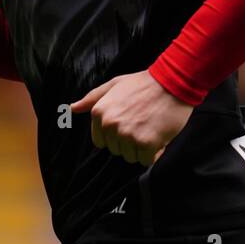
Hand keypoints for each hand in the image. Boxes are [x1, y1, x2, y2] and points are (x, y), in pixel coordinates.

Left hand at [70, 71, 193, 165]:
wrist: (172, 82)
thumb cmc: (144, 84)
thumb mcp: (114, 85)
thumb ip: (92, 99)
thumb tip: (72, 108)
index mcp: (99, 113)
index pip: (101, 141)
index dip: (116, 136)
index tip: (129, 123)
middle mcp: (110, 125)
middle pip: (117, 150)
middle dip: (130, 141)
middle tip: (143, 122)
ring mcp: (127, 135)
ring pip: (131, 157)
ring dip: (143, 148)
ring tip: (151, 127)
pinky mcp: (145, 143)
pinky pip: (147, 160)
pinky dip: (155, 152)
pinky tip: (160, 134)